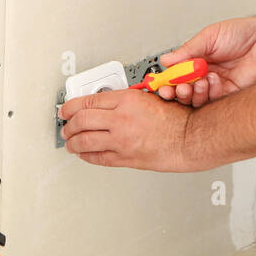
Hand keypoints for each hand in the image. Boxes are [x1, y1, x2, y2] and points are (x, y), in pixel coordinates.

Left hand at [58, 87, 196, 171]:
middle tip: (65, 126)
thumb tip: (108, 104)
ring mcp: (121, 141)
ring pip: (85, 141)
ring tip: (70, 142)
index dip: (71, 106)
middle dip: (68, 124)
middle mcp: (121, 120)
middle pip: (81, 121)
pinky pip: (98, 158)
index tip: (65, 109)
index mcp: (127, 100)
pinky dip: (86, 155)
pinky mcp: (125, 158)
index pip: (88, 101)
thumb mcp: (150, 96)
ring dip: (72, 142)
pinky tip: (84, 153)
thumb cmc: (178, 118)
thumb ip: (127, 100)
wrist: (190, 138)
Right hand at [153, 16, 255, 107]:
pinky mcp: (229, 95)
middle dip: (176, 90)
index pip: (176, 73)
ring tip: (196, 81)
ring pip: (196, 98)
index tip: (158, 82)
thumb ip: (187, 50)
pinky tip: (211, 81)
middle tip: (175, 87)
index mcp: (198, 58)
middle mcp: (206, 73)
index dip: (166, 79)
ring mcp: (217, 85)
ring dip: (192, 92)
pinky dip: (208, 93)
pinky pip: (212, 101)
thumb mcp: (209, 36)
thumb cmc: (244, 33)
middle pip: (182, 89)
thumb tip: (166, 60)